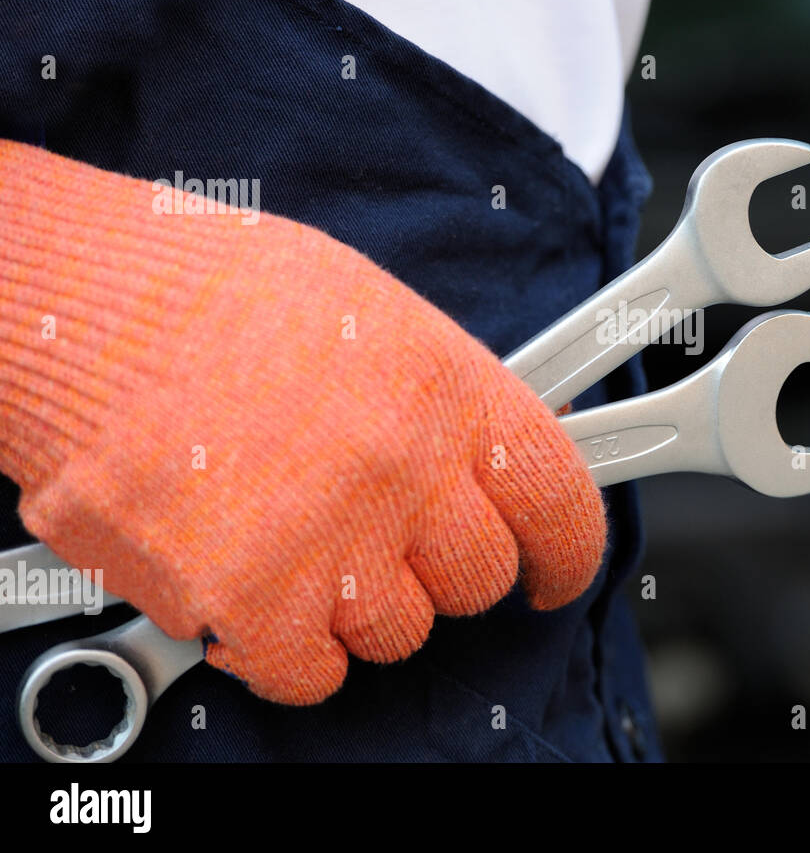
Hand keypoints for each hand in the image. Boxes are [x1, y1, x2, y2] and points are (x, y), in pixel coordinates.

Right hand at [0, 141, 605, 704]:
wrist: (80, 313)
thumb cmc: (212, 296)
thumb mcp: (367, 312)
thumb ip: (438, 399)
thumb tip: (482, 462)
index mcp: (445, 386)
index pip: (557, 498)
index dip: (567, 550)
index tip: (553, 572)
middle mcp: (403, 467)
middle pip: (476, 580)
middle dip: (437, 569)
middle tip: (382, 537)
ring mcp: (331, 539)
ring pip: (397, 632)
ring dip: (354, 604)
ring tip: (292, 535)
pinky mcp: (252, 601)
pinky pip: (313, 673)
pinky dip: (285, 646)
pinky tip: (253, 585)